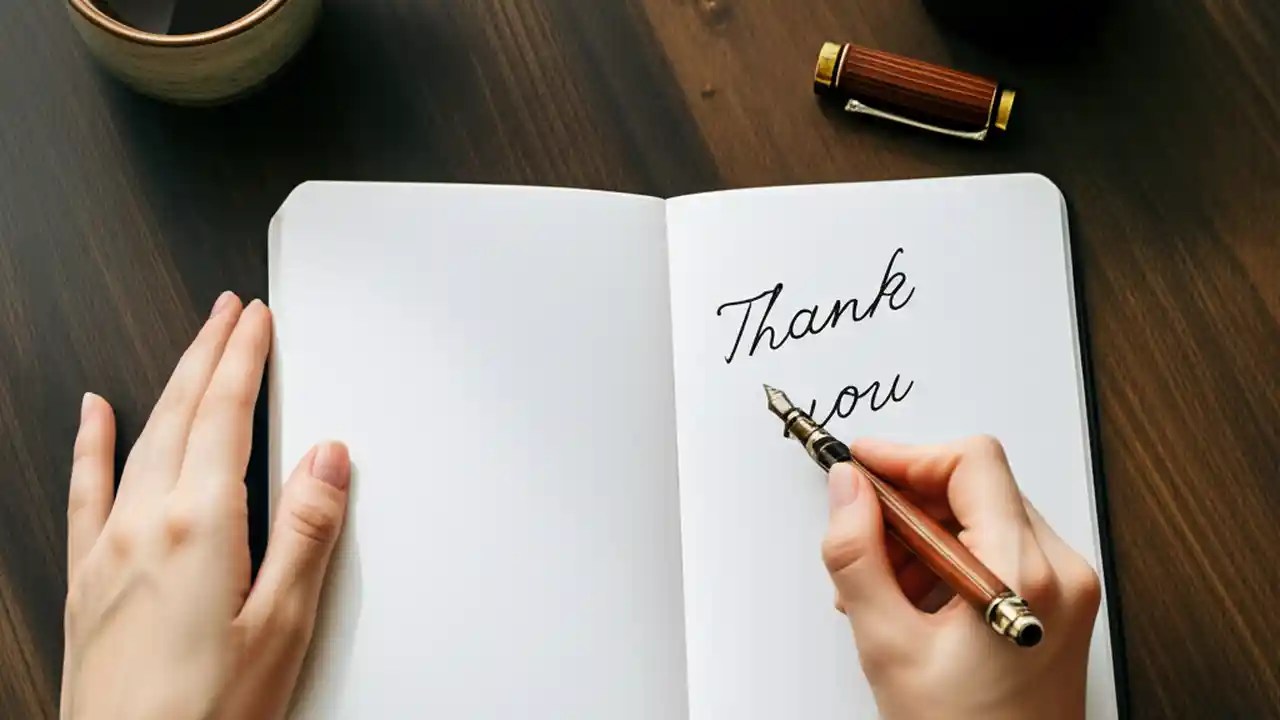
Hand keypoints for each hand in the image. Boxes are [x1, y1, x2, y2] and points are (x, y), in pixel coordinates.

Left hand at [61, 293, 350, 719]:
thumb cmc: (206, 716)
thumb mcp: (282, 626)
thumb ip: (305, 533)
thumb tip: (326, 458)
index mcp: (199, 528)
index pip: (227, 416)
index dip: (245, 359)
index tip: (257, 320)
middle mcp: (144, 526)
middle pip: (182, 412)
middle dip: (210, 352)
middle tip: (230, 312)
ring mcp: (108, 549)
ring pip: (140, 439)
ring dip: (171, 383)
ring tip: (193, 346)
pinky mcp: (87, 578)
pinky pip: (86, 488)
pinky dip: (91, 443)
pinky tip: (94, 414)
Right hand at [823, 436, 1100, 719]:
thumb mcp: (888, 646)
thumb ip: (857, 555)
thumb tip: (847, 490)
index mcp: (1023, 573)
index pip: (970, 463)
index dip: (906, 456)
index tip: (861, 466)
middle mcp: (1060, 572)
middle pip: (977, 485)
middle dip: (908, 504)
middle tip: (860, 533)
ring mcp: (1066, 588)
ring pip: (985, 515)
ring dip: (924, 535)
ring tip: (883, 587)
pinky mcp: (1061, 604)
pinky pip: (1001, 548)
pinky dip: (950, 559)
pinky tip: (913, 602)